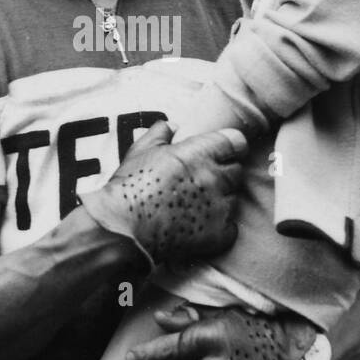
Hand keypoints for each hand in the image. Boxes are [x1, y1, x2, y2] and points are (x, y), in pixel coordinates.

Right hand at [80, 122, 245, 268]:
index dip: (229, 147)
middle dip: (223, 174)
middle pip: (237, 171)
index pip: (237, 142)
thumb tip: (172, 125)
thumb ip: (160, 134)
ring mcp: (219, 207)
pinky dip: (219, 228)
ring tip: (195, 206)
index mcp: (198, 153)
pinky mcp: (219, 234)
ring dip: (220, 201)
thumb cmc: (128, 187)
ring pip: (234, 199)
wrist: (122, 229)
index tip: (221, 153)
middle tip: (200, 183)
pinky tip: (199, 226)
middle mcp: (214, 178)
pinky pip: (231, 227)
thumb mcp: (140, 152)